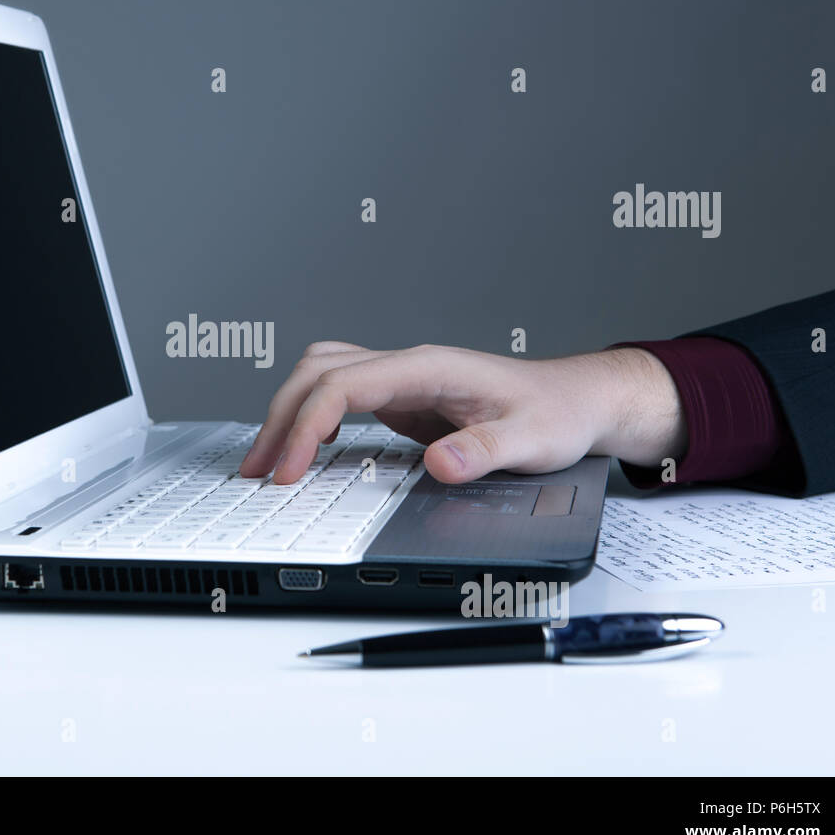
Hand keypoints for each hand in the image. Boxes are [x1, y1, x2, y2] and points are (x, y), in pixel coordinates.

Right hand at [239, 342, 686, 484]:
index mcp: (428, 368)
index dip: (307, 427)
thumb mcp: (532, 439)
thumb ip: (484, 451)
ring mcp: (400, 377)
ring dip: (288, 411)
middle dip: (281, 419)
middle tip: (259, 470)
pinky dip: (311, 413)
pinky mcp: (400, 396)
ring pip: (321, 373)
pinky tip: (310, 446)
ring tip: (269, 459)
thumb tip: (438, 464)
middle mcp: (407, 364)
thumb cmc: (556, 414)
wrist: (575, 400)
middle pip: (317, 373)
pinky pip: (338, 393)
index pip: (343, 386)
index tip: (289, 470)